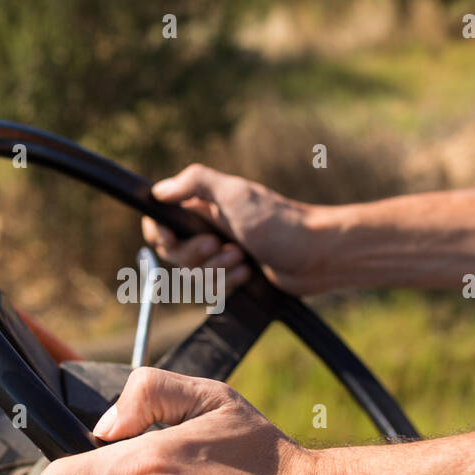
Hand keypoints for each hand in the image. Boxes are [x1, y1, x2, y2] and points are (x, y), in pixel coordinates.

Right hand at [142, 164, 331, 295]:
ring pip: (193, 276)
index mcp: (203, 207)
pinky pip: (213, 291)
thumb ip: (196, 183)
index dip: (161, 235)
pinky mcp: (233, 278)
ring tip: (243, 259)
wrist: (315, 256)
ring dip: (217, 271)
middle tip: (220, 245)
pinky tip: (249, 273)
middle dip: (196, 256)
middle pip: (174, 255)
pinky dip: (229, 284)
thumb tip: (159, 191)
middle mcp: (208, 230)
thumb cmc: (278, 222)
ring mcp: (220, 256)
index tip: (174, 239)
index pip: (160, 222)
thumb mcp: (235, 194)